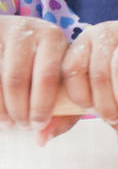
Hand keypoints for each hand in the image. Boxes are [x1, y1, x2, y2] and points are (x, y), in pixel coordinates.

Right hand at [0, 15, 75, 144]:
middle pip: (17, 80)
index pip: (49, 77)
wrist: (12, 34)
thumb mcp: (58, 82)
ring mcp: (4, 31)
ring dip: (1, 109)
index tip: (38, 124)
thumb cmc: (40, 65)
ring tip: (8, 122)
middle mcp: (29, 29)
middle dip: (19, 110)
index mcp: (55, 40)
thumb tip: (42, 139)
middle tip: (22, 125)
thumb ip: (61, 114)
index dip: (42, 106)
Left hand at [62, 21, 117, 148]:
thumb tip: (42, 140)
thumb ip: (77, 114)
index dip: (80, 97)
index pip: (71, 69)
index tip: (94, 114)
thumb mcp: (101, 89)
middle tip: (116, 120)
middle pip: (98, 72)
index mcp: (84, 43)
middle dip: (105, 104)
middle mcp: (106, 33)